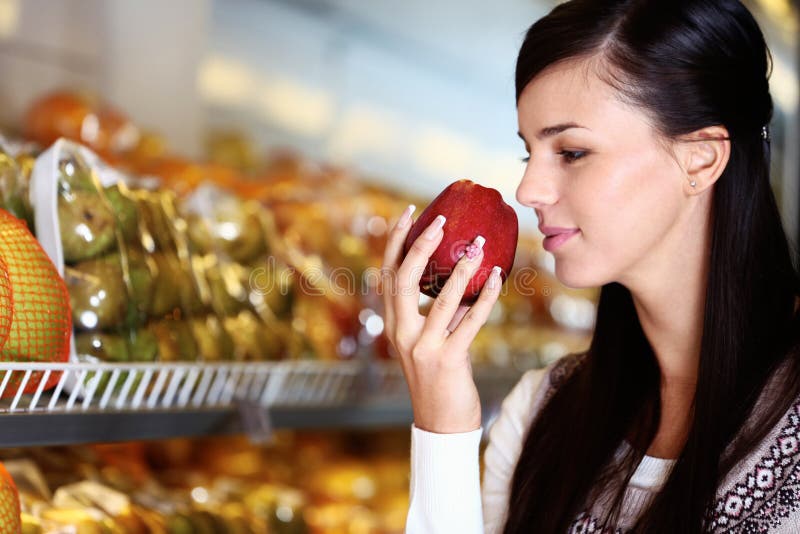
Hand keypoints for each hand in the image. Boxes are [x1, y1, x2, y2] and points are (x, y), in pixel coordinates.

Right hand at [381, 205, 503, 432]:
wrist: (441, 422)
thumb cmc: (439, 377)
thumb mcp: (429, 340)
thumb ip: (437, 312)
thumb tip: (462, 276)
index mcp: (394, 324)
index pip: (388, 275)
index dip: (395, 242)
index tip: (408, 213)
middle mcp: (402, 333)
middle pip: (404, 280)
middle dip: (420, 245)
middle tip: (441, 221)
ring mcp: (423, 347)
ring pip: (441, 300)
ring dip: (461, 269)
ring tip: (479, 245)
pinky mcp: (448, 360)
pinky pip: (470, 322)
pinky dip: (486, 298)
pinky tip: (498, 278)